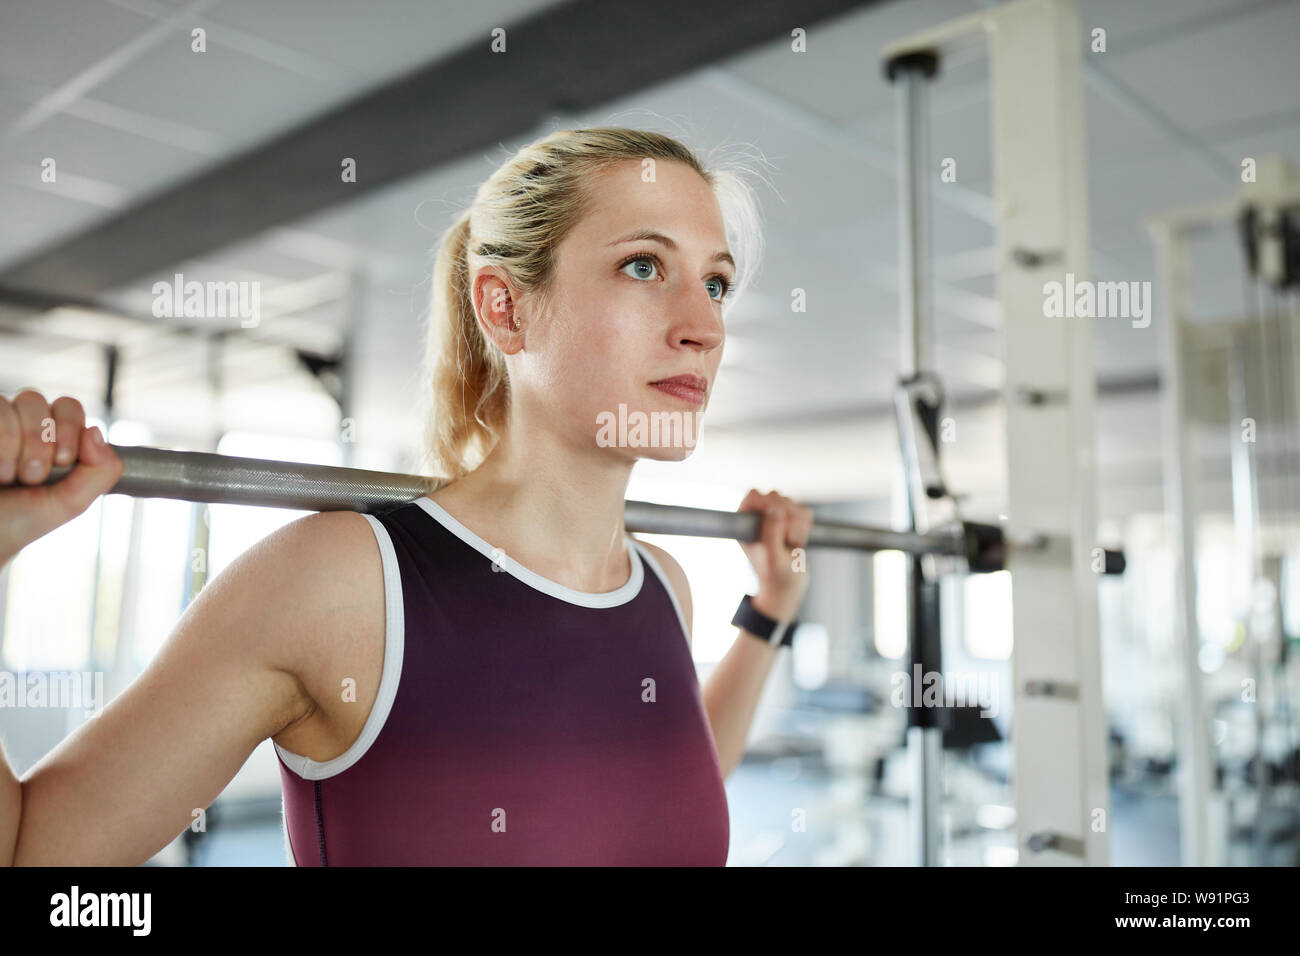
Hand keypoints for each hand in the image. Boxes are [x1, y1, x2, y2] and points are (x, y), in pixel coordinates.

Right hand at [0, 390, 122, 565]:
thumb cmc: (22, 518)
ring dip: (19, 443)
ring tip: (12, 477)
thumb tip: (95, 431)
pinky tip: (0, 471)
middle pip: (40, 401)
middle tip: (35, 475)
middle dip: (42, 440)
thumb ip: (99, 471)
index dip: (69, 428)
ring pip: (21, 401)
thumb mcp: (71, 502)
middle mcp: (23, 425)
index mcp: (53, 438)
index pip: (68, 408)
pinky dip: (2, 439)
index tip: (63, 460)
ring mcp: (0, 424)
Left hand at [736, 489, 812, 620]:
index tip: (778, 521)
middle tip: (786, 539)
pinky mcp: (792, 520)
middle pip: (776, 497)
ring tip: (791, 544)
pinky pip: (804, 511)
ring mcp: (775, 517)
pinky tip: (798, 541)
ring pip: (792, 502)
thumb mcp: (772, 558)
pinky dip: (806, 525)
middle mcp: (758, 517)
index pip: (754, 495)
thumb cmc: (775, 576)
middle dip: (787, 517)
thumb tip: (774, 508)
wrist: (788, 586)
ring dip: (798, 524)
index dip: (768, 504)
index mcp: (746, 523)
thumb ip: (771, 533)